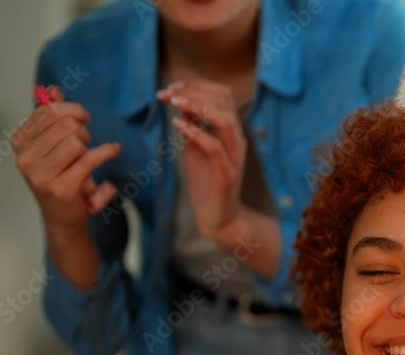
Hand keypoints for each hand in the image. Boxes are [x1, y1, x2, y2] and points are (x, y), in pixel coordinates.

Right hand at [12, 85, 120, 237]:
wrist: (62, 218)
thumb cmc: (58, 177)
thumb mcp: (51, 146)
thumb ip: (51, 118)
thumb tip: (52, 90)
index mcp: (20, 142)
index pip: (47, 111)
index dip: (71, 110)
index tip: (83, 118)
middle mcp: (25, 157)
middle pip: (64, 125)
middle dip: (82, 129)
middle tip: (85, 142)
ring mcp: (41, 174)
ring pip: (76, 141)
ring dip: (89, 145)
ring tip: (87, 155)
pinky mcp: (61, 187)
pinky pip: (89, 159)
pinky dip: (106, 152)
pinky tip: (114, 150)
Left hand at [157, 80, 245, 241]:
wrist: (218, 218)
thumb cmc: (206, 184)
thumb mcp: (194, 150)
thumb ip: (191, 128)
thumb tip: (180, 105)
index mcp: (230, 132)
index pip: (220, 95)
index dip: (195, 86)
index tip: (170, 89)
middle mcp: (236, 140)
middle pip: (224, 100)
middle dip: (194, 91)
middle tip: (168, 94)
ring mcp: (234, 157)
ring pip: (225, 120)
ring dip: (198, 107)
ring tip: (175, 103)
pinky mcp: (227, 175)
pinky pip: (215, 147)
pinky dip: (196, 132)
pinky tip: (179, 126)